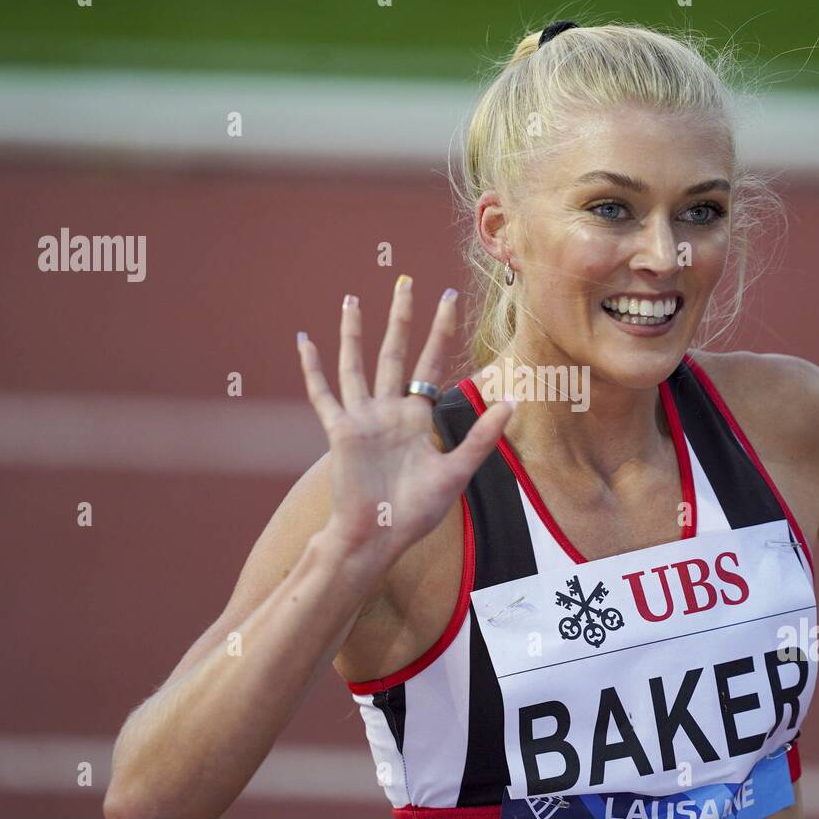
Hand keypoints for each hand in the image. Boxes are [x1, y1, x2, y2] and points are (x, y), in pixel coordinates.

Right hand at [296, 277, 513, 565]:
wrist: (378, 536)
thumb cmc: (414, 512)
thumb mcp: (456, 471)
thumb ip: (482, 436)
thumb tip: (513, 401)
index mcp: (417, 418)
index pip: (431, 362)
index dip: (440, 330)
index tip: (448, 299)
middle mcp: (389, 411)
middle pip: (396, 351)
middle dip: (401, 316)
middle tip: (407, 281)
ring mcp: (362, 418)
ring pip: (357, 363)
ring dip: (354, 331)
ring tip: (352, 298)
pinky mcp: (340, 431)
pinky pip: (323, 393)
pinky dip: (312, 367)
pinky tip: (304, 340)